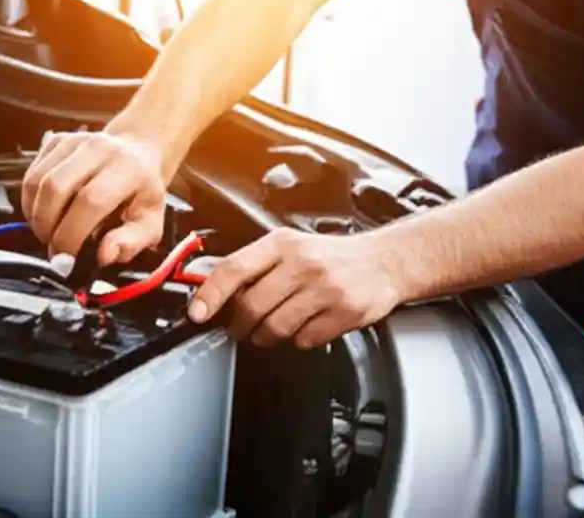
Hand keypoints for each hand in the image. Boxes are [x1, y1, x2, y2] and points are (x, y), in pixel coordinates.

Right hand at [20, 130, 168, 263]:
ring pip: (37, 182)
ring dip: (36, 217)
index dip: (72, 234)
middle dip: (48, 227)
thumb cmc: (141, 193)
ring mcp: (74, 141)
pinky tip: (45, 216)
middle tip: (55, 249)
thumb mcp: (150, 222)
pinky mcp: (55, 141)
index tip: (68, 258)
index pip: (90, 201)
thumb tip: (103, 256)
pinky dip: (31, 204)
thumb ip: (131, 242)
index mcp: (128, 168)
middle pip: (56, 188)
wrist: (137, 153)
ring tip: (49, 234)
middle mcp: (99, 147)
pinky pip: (30, 177)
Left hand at [188, 228, 405, 348]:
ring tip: (271, 329)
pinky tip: (305, 325)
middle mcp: (303, 263)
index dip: (210, 295)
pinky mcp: (344, 313)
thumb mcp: (291, 247)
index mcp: (283, 244)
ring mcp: (325, 289)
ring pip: (275, 328)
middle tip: (240, 328)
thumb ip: (255, 265)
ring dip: (265, 336)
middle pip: (252, 306)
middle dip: (239, 325)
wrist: (385, 260)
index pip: (235, 268)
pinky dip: (298, 339)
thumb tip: (211, 289)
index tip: (197, 313)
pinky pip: (304, 340)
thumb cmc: (331, 256)